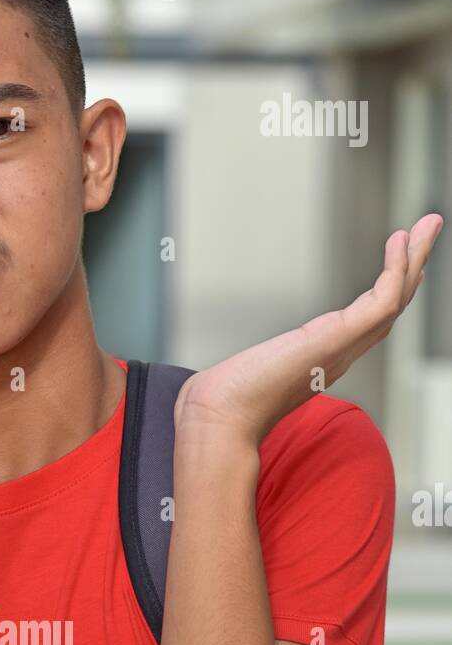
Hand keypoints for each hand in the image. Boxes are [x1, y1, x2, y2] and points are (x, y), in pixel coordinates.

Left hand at [173, 214, 444, 454]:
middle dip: (412, 269)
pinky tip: (397, 243)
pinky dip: (395, 270)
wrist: (219, 419)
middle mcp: (339, 357)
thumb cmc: (223, 406)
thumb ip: (245, 373)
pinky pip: (382, 301)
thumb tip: (217, 379)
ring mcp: (342, 349)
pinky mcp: (337, 339)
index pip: (368, 325)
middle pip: (390, 310)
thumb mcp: (244, 379)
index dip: (389, 294)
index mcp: (322, 364)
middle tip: (427, 231)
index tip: (401, 264)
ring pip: (395, 302)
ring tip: (428, 225)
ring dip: (414, 261)